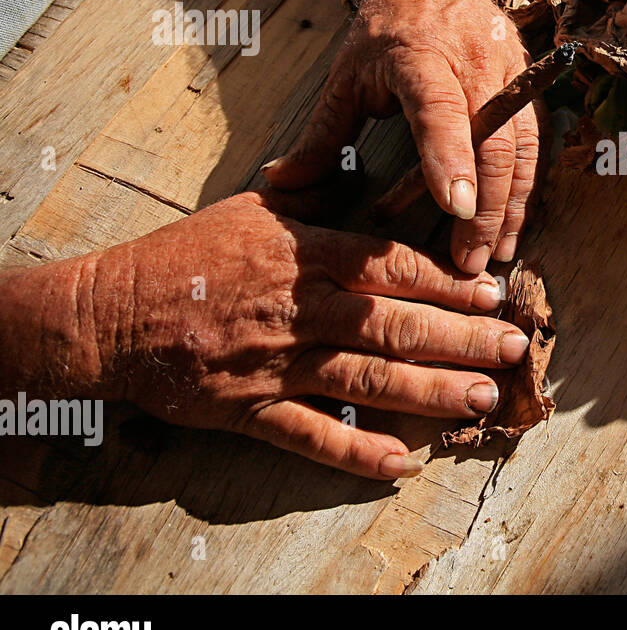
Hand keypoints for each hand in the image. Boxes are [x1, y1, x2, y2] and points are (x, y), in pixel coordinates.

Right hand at [0, 192, 527, 478]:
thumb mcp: (251, 209)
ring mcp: (276, 363)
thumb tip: (356, 166)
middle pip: (393, 325)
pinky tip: (401, 464)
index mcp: (304, 256)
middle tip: (511, 348)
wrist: (112, 312)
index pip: (392, 268)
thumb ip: (312, 194)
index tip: (493, 294)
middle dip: (460, 339)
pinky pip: (310, 435)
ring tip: (481, 399)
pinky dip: (355, 452)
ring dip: (429, 392)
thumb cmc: (186, 255)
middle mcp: (299, 310)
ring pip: (366, 380)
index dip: (448, 283)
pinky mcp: (250, 410)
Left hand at [261, 0, 542, 273]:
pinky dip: (526, 189)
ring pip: (522, 149)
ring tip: (497, 256)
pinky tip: (512, 226)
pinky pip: (535, 144)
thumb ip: (319, 135)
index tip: (455, 209)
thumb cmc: (384, 29)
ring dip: (513, 207)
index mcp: (422, 58)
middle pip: (493, 143)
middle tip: (470, 264)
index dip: (450, 160)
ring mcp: (509, 72)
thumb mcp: (345, 77)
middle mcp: (475, 64)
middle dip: (486, 209)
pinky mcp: (528, 83)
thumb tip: (278, 182)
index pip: (441, 113)